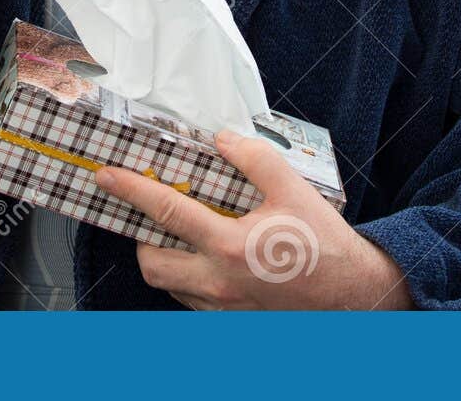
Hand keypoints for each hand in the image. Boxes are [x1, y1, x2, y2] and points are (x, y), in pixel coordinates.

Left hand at [94, 128, 413, 309]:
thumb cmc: (324, 244)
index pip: (165, 212)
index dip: (131, 189)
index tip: (106, 174)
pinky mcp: (231, 319)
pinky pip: (192, 300)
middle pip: (152, 263)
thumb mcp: (292, 189)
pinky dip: (187, 277)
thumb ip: (253, 158)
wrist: (354, 296)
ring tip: (179, 232)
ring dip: (164, 258)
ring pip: (169, 286)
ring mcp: (223, 306)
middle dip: (140, 236)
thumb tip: (220, 140)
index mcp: (229, 246)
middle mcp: (218, 281)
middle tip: (151, 211)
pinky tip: (206, 256)